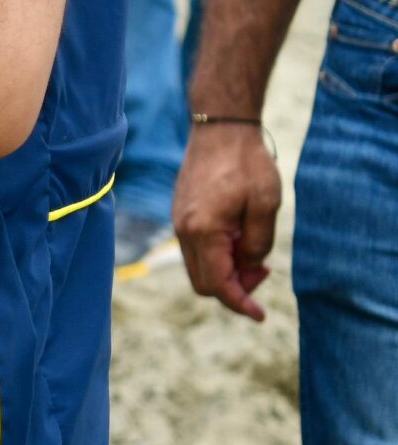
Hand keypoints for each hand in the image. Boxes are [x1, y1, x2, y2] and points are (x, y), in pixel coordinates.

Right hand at [174, 121, 281, 319]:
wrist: (220, 128)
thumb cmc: (246, 164)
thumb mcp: (265, 206)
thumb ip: (257, 243)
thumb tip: (249, 266)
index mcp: (203, 231)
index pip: (217, 285)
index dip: (240, 304)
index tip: (260, 315)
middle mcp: (183, 229)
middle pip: (203, 282)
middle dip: (234, 288)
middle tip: (264, 271)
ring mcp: (179, 220)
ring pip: (197, 266)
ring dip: (225, 271)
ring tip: (254, 253)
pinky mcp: (182, 212)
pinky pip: (195, 248)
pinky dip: (216, 255)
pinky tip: (238, 238)